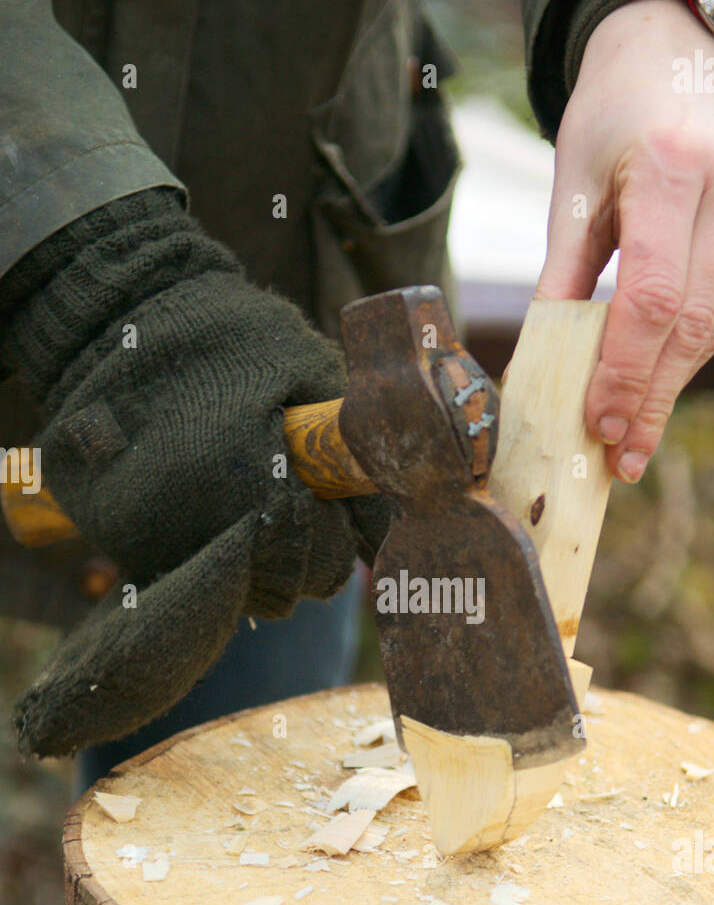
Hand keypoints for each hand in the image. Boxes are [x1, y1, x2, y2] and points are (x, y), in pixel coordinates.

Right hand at [4, 189, 388, 755]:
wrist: (122, 314)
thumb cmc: (231, 336)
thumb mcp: (312, 374)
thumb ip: (354, 451)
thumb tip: (404, 515)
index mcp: (249, 483)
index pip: (317, 563)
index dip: (335, 537)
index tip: (331, 504)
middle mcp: (193, 526)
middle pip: (279, 589)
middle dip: (302, 554)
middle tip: (296, 502)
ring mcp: (147, 541)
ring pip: (235, 590)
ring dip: (257, 558)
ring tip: (252, 495)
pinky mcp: (118, 541)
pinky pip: (187, 572)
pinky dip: (209, 550)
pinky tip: (211, 500)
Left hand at [538, 0, 713, 482]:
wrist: (673, 64)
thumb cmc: (611, 125)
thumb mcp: (572, 191)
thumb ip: (561, 279)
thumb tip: (539, 368)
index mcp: (671, 169)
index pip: (652, 297)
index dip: (625, 371)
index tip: (600, 425)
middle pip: (690, 324)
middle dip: (650, 398)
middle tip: (620, 458)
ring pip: (713, 326)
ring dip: (669, 386)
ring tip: (633, 439)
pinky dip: (686, 352)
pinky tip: (657, 385)